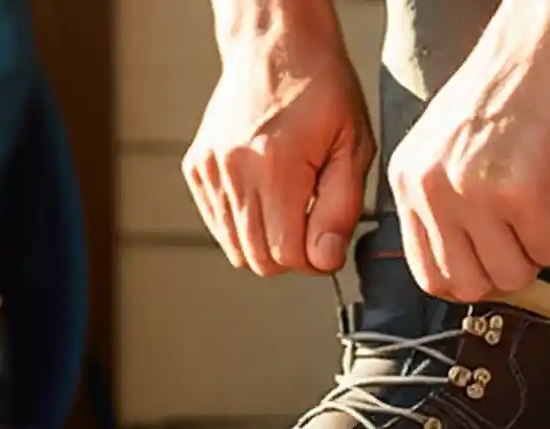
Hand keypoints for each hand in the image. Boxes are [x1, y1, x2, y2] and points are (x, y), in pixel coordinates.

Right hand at [183, 13, 374, 275]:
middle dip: (290, 254)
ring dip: (266, 240)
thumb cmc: (323, 91)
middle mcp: (235, 172)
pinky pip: (218, 223)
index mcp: (276, 167)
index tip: (328, 238)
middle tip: (311, 223)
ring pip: (235, 248)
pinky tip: (264, 192)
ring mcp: (209, 171)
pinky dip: (243, 222)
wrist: (273, 45)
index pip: (287, 255)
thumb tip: (323, 261)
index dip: (314, 258)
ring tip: (289, 205)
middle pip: (258, 259)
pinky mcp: (196, 168)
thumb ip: (340, 209)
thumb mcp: (353, 146)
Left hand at [387, 2, 549, 300]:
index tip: (498, 258)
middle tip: (533, 233)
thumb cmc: (512, 82)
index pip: (427, 272)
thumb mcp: (448, 143)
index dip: (471, 277)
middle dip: (511, 267)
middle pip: (467, 283)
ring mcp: (473, 194)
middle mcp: (432, 190)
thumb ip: (445, 197)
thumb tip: (467, 253)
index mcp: (409, 180)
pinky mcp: (522, 192)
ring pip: (513, 273)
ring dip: (545, 247)